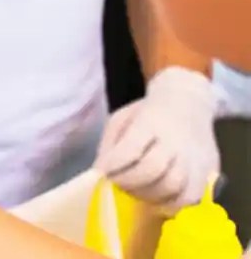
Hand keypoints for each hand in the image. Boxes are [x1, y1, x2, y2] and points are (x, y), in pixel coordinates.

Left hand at [95, 67, 219, 211]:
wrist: (187, 104)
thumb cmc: (146, 114)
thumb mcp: (121, 119)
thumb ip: (110, 145)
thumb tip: (100, 173)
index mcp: (151, 122)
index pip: (131, 149)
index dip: (114, 165)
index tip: (103, 172)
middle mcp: (177, 141)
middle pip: (153, 170)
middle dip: (129, 182)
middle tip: (118, 183)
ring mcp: (196, 158)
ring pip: (174, 187)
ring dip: (148, 195)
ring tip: (136, 191)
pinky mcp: (210, 172)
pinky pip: (192, 198)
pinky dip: (172, 205)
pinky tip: (158, 199)